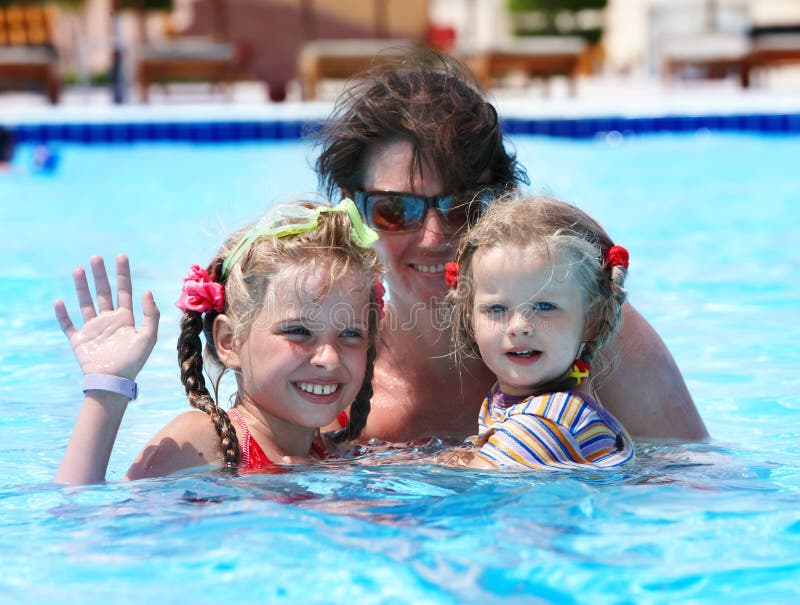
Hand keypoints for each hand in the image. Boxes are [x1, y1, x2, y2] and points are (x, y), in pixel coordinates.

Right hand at [54, 254, 159, 379]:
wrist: (113, 381)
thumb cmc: (133, 361)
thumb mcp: (149, 337)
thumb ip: (151, 314)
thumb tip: (147, 291)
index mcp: (125, 319)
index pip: (124, 291)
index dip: (123, 274)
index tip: (121, 256)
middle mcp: (109, 321)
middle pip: (103, 293)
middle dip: (100, 275)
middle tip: (96, 257)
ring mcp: (93, 330)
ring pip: (85, 303)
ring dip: (81, 287)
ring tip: (78, 269)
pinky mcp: (79, 341)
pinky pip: (68, 325)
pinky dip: (62, 314)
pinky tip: (59, 302)